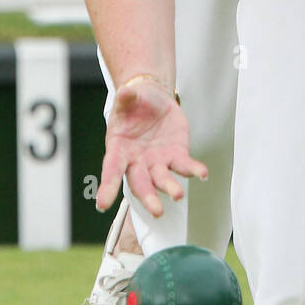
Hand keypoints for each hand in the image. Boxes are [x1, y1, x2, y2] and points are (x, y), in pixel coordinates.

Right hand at [97, 77, 207, 218]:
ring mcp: (158, 161)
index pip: (111, 170)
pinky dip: (194, 170)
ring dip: (171, 188)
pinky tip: (202, 173)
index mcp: (119, 149)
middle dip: (148, 197)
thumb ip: (127, 99)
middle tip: (156, 210)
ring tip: (178, 194)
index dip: (107, 187)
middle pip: (141, 183)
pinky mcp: (176, 155)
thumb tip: (125, 93)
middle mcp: (137, 161)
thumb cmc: (134, 103)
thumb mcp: (128, 98)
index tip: (102, 204)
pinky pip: (185, 165)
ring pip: (163, 179)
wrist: (152, 99)